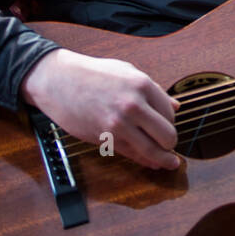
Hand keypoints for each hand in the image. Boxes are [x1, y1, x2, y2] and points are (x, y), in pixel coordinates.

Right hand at [20, 48, 181, 170]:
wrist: (58, 80)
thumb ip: (153, 90)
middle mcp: (133, 105)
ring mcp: (118, 124)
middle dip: (170, 142)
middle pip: (167, 135)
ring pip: (152, 150)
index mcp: (141, 85)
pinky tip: (153, 163)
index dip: (171, 122)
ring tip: (170, 162)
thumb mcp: (127, 72)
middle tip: (169, 144)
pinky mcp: (104, 138)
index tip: (169, 125)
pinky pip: (132, 155)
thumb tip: (175, 106)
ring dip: (163, 159)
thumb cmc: (92, 74)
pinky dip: (146, 161)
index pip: (170, 112)